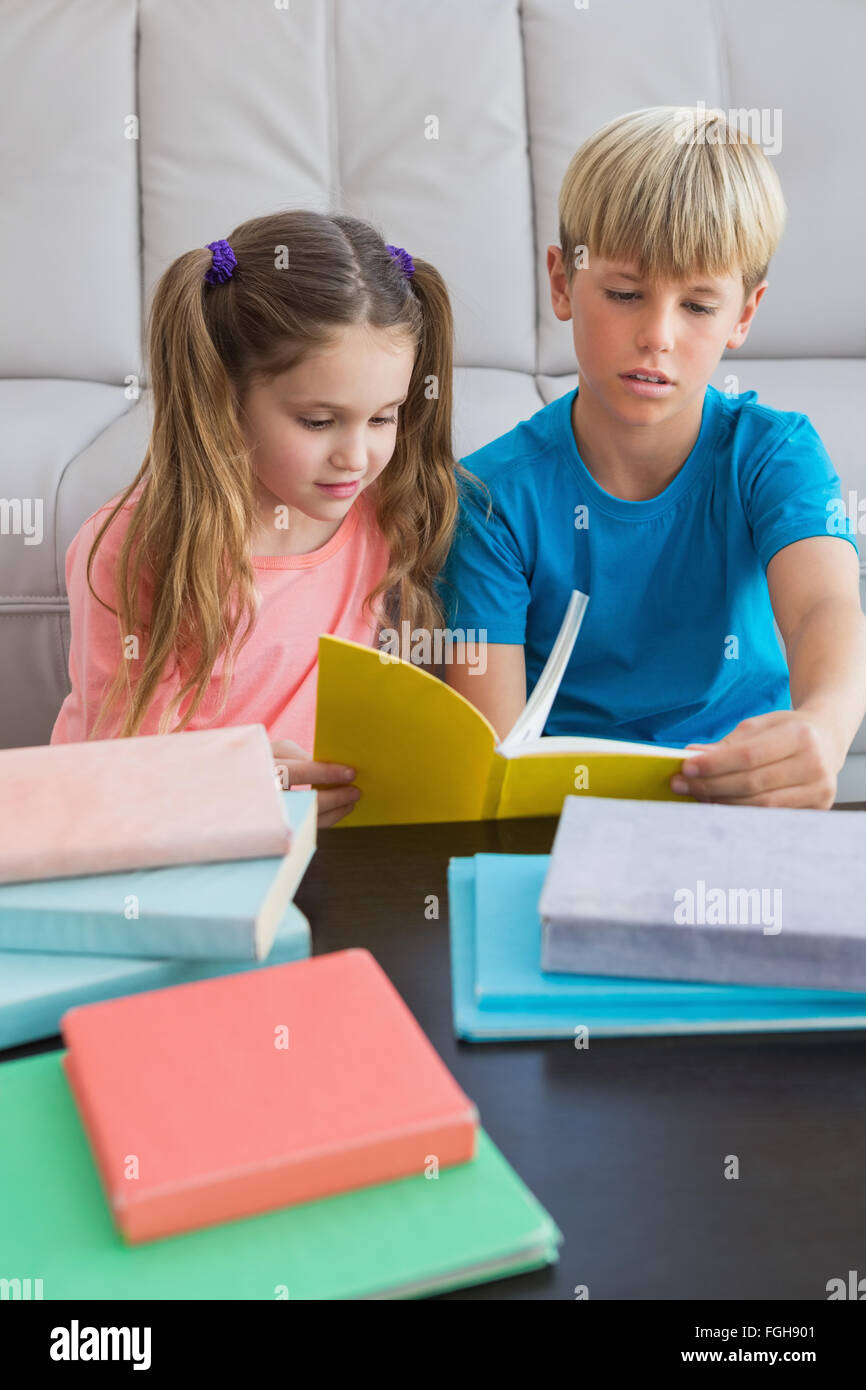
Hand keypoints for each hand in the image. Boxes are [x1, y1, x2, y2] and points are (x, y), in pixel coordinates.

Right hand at [270, 739, 360, 827]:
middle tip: (355, 792)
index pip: (297, 772)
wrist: (233, 785)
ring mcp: (268, 815)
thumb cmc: (262, 759)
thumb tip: (328, 770)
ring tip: (350, 802)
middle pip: (304, 800)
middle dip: (334, 798)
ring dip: (333, 812)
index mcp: (262, 768)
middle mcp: (263, 794)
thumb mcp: (277, 750)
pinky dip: (324, 820)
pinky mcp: (275, 828)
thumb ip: (301, 758)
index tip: (350, 773)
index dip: (325, 773)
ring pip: (306, 818)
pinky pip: (304, 826)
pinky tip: (338, 811)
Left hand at [669, 708, 845, 808]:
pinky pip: (771, 817)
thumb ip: (727, 745)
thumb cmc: (787, 731)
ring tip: (696, 796)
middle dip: (712, 786)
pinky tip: (720, 806)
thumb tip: (692, 756)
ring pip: (761, 806)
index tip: (685, 767)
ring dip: (722, 803)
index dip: (714, 765)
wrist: (827, 740)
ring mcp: (820, 791)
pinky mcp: (818, 809)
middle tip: (682, 785)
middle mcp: (815, 765)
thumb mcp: (758, 727)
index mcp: (800, 736)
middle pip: (752, 784)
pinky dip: (742, 814)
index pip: (749, 756)